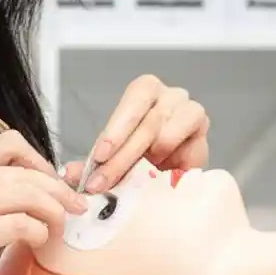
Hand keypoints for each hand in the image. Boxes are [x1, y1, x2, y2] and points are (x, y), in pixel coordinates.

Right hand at [0, 130, 88, 274]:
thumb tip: (47, 182)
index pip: (8, 143)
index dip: (40, 160)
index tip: (55, 181)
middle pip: (24, 170)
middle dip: (59, 189)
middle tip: (76, 207)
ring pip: (28, 194)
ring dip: (54, 211)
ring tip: (58, 226)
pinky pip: (21, 224)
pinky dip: (40, 232)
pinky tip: (38, 242)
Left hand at [62, 74, 209, 193]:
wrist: (176, 170)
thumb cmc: (144, 155)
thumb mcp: (116, 157)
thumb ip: (94, 163)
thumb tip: (70, 173)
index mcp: (144, 92)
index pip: (130, 105)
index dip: (115, 131)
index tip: (100, 157)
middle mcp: (169, 95)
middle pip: (145, 124)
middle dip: (121, 158)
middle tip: (103, 183)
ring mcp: (191, 111)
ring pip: (165, 136)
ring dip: (148, 161)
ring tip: (139, 177)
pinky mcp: (205, 134)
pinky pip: (190, 149)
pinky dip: (173, 164)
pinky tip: (164, 174)